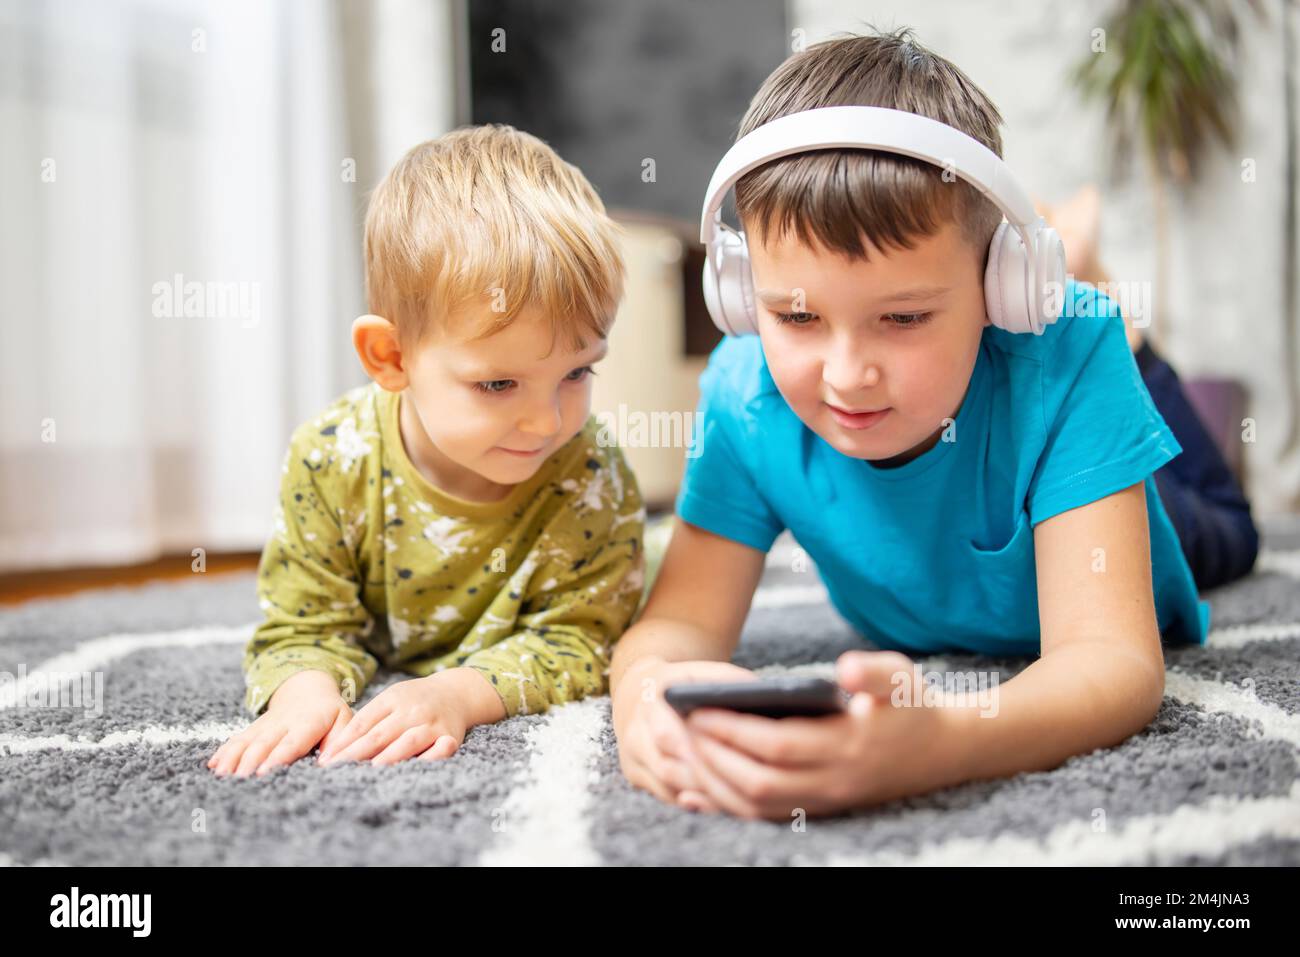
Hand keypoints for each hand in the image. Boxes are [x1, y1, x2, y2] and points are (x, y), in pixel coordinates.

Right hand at [208, 669, 351, 777]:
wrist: (307, 688)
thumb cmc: (329, 712)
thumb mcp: (343, 720)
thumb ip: (339, 740)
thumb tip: (328, 763)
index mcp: (306, 723)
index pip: (291, 743)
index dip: (277, 757)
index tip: (263, 772)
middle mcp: (281, 724)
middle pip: (263, 744)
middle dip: (249, 762)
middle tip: (239, 781)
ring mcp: (264, 727)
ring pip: (246, 742)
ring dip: (232, 758)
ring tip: (221, 776)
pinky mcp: (253, 730)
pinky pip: (236, 740)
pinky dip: (224, 752)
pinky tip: (213, 766)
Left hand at [316, 668, 492, 766]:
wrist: (456, 692)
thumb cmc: (415, 700)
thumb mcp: (391, 699)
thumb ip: (369, 720)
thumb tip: (336, 748)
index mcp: (392, 699)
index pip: (362, 723)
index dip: (343, 742)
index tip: (324, 760)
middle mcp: (412, 710)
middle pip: (380, 734)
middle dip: (355, 754)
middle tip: (335, 770)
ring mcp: (431, 723)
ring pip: (407, 742)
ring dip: (388, 757)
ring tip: (369, 770)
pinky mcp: (451, 737)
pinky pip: (440, 750)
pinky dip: (428, 759)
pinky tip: (413, 769)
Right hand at [612, 658, 760, 806]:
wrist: (638, 692)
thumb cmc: (681, 683)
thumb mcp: (700, 671)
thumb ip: (728, 681)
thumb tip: (761, 697)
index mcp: (648, 702)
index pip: (666, 734)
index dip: (696, 751)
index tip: (727, 757)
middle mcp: (635, 732)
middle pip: (667, 768)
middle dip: (704, 778)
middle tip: (741, 785)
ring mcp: (632, 758)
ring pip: (668, 787)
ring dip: (703, 793)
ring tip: (739, 794)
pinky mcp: (636, 776)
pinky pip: (667, 796)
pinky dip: (696, 801)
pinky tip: (724, 799)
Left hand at [677, 651, 964, 819]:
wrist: (948, 750)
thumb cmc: (914, 704)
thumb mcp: (902, 676)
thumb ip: (874, 671)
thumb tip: (846, 669)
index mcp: (849, 746)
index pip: (776, 746)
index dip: (732, 731)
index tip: (697, 711)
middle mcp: (834, 781)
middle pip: (757, 782)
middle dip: (712, 758)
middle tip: (678, 731)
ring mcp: (827, 800)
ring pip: (757, 806)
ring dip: (715, 784)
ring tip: (684, 752)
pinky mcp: (822, 808)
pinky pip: (766, 816)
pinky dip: (729, 806)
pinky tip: (701, 789)